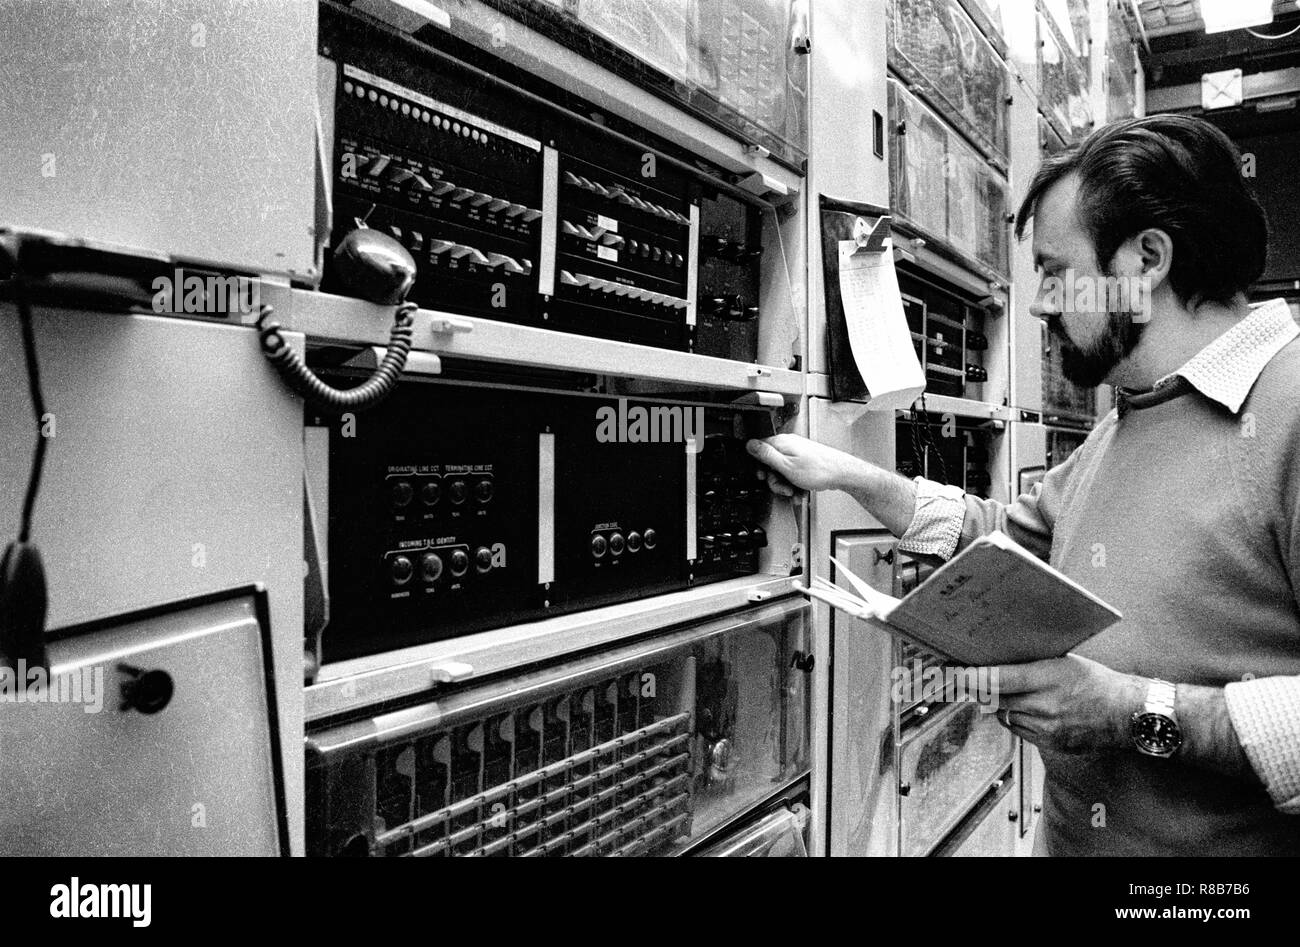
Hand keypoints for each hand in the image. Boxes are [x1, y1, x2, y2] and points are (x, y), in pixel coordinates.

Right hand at [746, 434, 856, 496]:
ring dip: (786, 485)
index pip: (759, 450)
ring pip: (783, 471)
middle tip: (783, 487)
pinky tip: (800, 491)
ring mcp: (798, 453)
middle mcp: (789, 445)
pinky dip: (795, 484)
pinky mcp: (806, 461)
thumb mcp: (786, 466)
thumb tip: (749, 444)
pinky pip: (794, 473)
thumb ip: (765, 455)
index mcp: (782, 442)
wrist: (842, 474)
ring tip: (794, 491)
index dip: (760, 467)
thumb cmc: (818, 470)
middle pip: (771, 464)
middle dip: (775, 480)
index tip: (764, 477)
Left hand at [986, 654, 1146, 754]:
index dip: (973, 677)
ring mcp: (1046, 728)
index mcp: (1048, 677)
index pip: (999, 678)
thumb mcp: (1063, 662)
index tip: (955, 674)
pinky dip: (1016, 719)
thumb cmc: (1097, 682)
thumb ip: (1030, 665)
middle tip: (971, 680)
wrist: (1126, 713)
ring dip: (1002, 705)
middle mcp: (1044, 705)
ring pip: (1005, 715)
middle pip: (996, 698)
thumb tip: (997, 662)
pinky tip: (1029, 710)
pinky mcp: (1050, 743)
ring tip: (1015, 693)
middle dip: (982, 689)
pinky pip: (1018, 730)